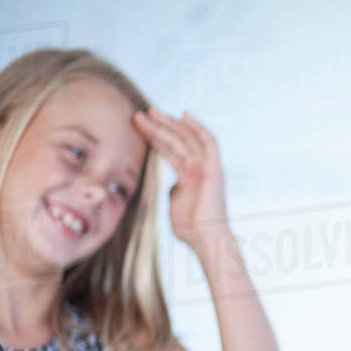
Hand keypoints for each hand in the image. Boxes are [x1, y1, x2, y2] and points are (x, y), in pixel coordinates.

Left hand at [131, 108, 227, 247]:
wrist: (205, 239)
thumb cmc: (190, 229)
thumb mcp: (174, 204)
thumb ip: (172, 191)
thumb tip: (171, 185)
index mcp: (187, 177)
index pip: (169, 150)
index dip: (154, 137)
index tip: (137, 126)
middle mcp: (197, 169)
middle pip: (176, 141)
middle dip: (157, 126)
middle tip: (139, 114)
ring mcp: (206, 168)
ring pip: (187, 139)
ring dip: (169, 124)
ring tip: (151, 112)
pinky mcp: (214, 169)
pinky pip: (208, 143)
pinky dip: (198, 128)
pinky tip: (184, 116)